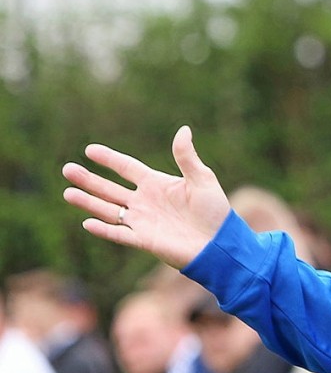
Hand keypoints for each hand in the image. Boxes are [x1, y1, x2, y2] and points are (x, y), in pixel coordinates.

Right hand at [63, 126, 233, 268]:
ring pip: (108, 210)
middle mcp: (145, 201)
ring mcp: (142, 221)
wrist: (221, 243)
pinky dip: (104, 229)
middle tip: (67, 169)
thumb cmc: (215, 211)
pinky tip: (87, 222)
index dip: (109, 159)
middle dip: (89, 179)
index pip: (127, 168)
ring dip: (88, 202)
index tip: (89, 150)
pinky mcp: (144, 240)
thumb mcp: (202, 179)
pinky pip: (119, 234)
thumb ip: (186, 157)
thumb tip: (183, 129)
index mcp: (156, 184)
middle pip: (110, 188)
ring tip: (68, 192)